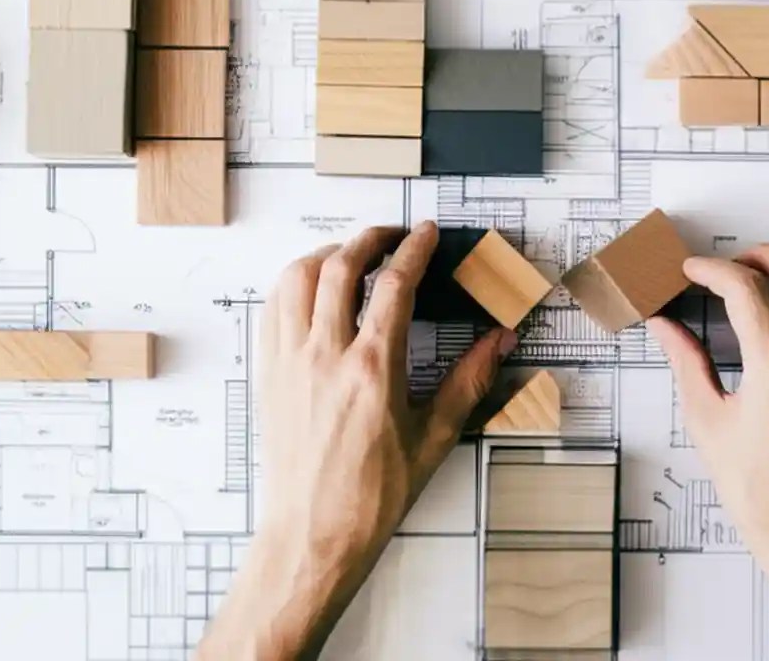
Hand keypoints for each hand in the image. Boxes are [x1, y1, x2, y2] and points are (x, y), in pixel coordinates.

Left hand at [199, 222, 516, 659]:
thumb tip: (499, 343)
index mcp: (372, 370)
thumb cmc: (371, 496)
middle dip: (370, 238)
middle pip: (341, 266)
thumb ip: (468, 382)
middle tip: (393, 235)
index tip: (426, 234)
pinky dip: (293, 284)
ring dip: (326, 254)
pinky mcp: (269, 376)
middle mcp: (325, 356)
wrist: (313, 535)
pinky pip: (272, 309)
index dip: (413, 249)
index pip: (394, 285)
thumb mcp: (434, 438)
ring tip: (352, 254)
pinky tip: (312, 290)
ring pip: (298, 278)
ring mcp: (290, 363)